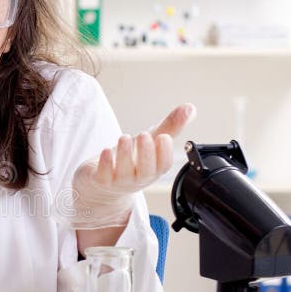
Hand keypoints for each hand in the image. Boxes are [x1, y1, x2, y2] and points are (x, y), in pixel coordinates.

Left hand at [66, 104, 195, 228]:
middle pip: (146, 171)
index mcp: (153, 169)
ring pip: (124, 172)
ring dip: (125, 154)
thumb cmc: (130, 160)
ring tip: (125, 138)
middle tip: (144, 135)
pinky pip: (103, 176)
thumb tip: (190, 108)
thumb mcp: (150, 143)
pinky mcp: (100, 181)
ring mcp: (118, 182)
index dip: (165, 153)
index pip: (164, 165)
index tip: (164, 137)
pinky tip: (106, 151)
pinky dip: (105, 164)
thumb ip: (169, 127)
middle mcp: (138, 178)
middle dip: (146, 153)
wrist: (100, 183)